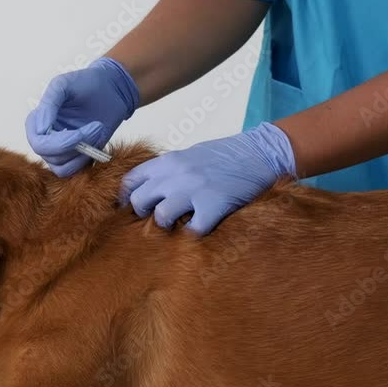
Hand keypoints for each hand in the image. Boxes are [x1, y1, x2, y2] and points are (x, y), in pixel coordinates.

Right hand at [25, 57, 138, 176]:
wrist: (111, 88)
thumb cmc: (86, 83)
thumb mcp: (64, 84)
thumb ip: (49, 103)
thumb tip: (41, 129)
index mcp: (37, 121)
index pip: (38, 142)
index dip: (59, 142)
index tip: (80, 132)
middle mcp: (44, 139)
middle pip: (49, 156)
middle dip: (75, 146)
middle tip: (96, 127)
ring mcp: (59, 151)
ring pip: (62, 167)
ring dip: (84, 151)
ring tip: (98, 129)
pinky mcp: (75, 158)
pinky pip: (73, 171)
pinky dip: (86, 160)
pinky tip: (97, 142)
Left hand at [121, 122, 295, 234]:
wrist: (261, 152)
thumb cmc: (226, 155)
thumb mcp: (191, 155)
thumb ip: (170, 171)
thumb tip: (151, 190)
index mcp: (169, 161)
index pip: (131, 180)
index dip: (127, 198)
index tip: (131, 208)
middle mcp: (177, 174)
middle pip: (140, 201)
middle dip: (145, 214)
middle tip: (157, 218)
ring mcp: (195, 190)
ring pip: (161, 217)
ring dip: (168, 225)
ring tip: (179, 224)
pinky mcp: (214, 205)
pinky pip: (193, 230)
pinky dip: (194, 234)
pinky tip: (201, 228)